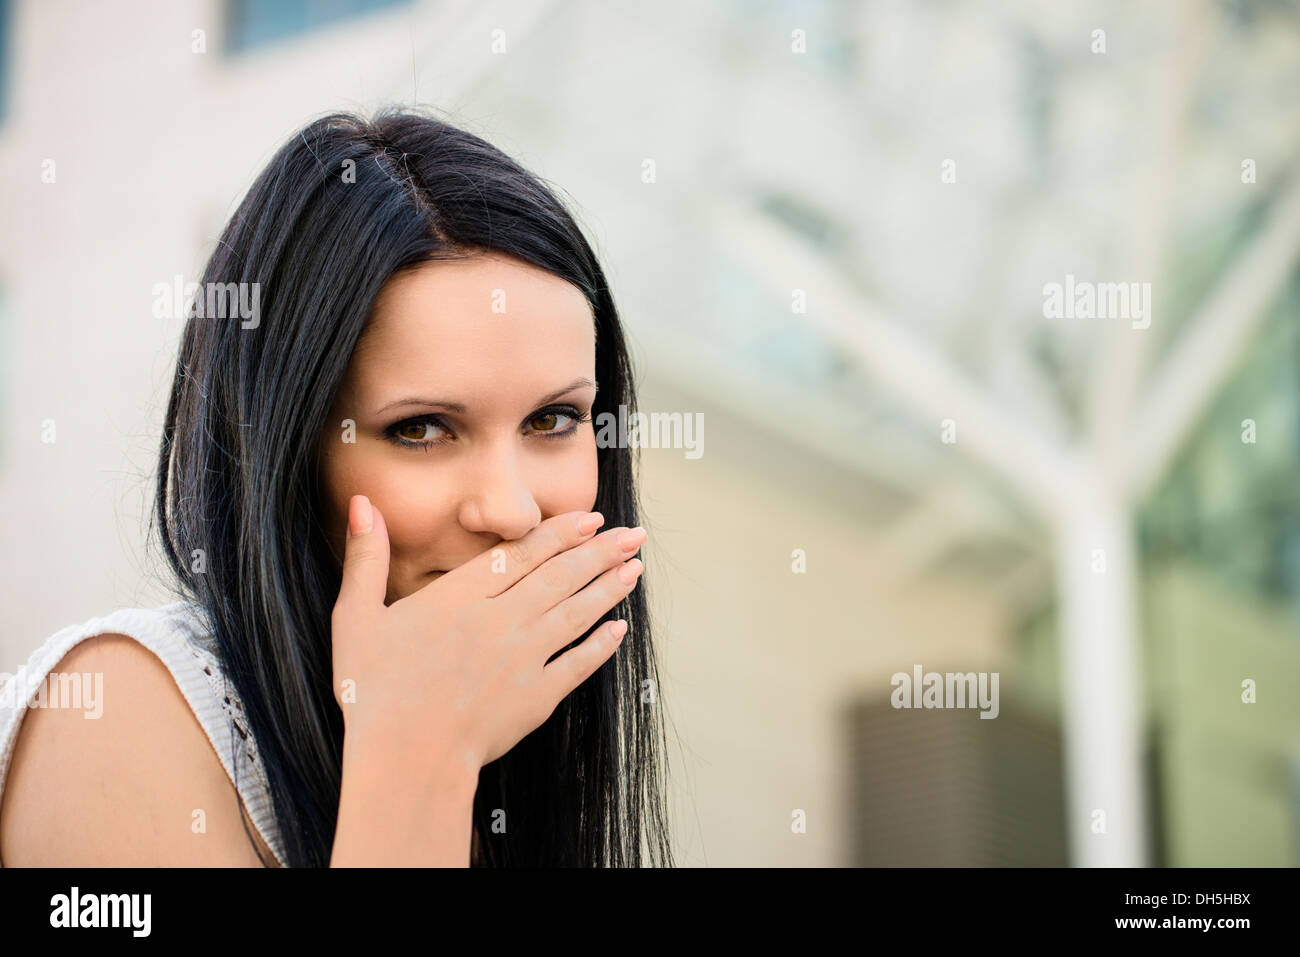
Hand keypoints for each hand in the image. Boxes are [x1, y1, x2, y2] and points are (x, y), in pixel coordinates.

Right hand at [330, 495, 645, 774]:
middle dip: (601, 552)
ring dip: (608, 589)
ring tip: (635, 568)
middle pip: (560, 576)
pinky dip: (601, 645)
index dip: (561, 532)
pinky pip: (578, 664)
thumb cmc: (373, 693)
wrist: (404, 760)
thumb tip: (361, 503)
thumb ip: (365, 558)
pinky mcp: (537, 697)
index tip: (592, 518)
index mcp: (460, 596)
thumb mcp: (355, 617)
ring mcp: (524, 658)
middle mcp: (500, 619)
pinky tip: (619, 630)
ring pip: (576, 613)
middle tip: (634, 535)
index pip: (522, 553)